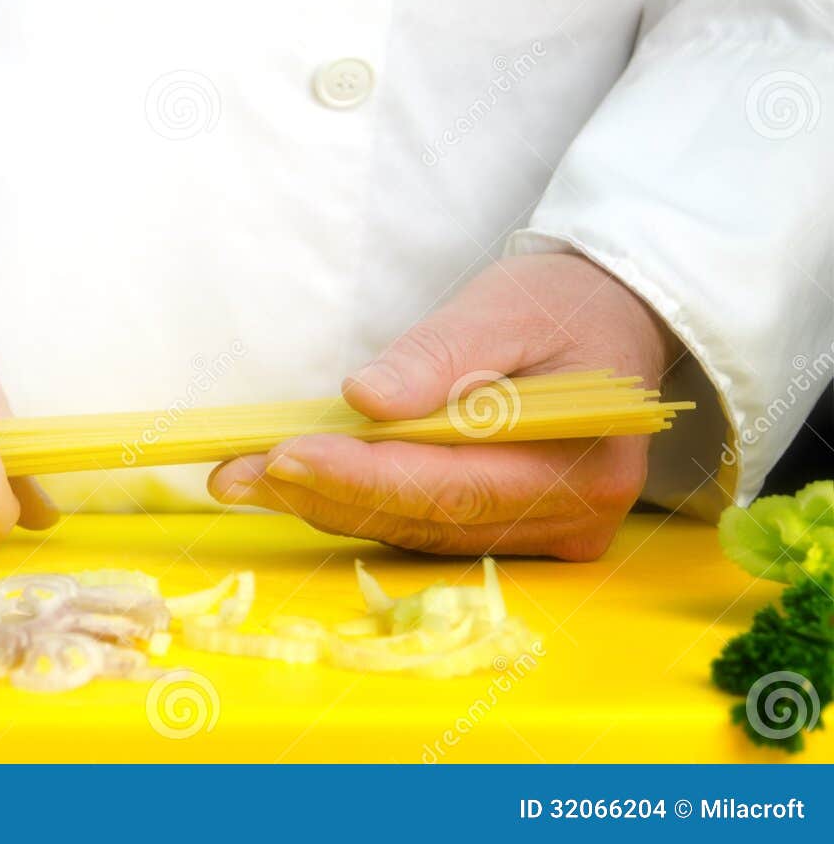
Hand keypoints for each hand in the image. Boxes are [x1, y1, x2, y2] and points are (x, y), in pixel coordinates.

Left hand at [208, 253, 679, 559]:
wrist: (609, 324)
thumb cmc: (561, 307)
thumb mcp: (502, 307)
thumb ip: (438, 355)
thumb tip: (366, 398)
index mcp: (583, 464)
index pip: (453, 484)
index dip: (361, 475)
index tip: (283, 455)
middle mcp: (570, 520)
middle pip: (425, 519)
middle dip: (322, 495)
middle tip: (234, 475)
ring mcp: (544, 537)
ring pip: (413, 531)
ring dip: (324, 505)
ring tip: (245, 476)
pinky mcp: (511, 534)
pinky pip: (421, 527)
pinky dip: (355, 504)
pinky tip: (294, 484)